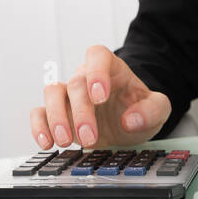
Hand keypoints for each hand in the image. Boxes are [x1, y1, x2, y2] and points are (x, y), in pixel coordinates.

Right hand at [30, 45, 170, 148]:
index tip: (100, 96)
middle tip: (89, 137)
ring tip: (66, 141)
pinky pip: (39, 112)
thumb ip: (152, 111)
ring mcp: (69, 94)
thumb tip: (131, 120)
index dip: (96, 73)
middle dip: (81, 112)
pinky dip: (39, 126)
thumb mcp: (158, 109)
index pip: (97, 56)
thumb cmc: (139, 110)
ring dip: (56, 118)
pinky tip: (47, 142)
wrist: (128, 123)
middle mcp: (86, 77)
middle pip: (76, 84)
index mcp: (111, 68)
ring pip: (52, 93)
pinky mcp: (58, 112)